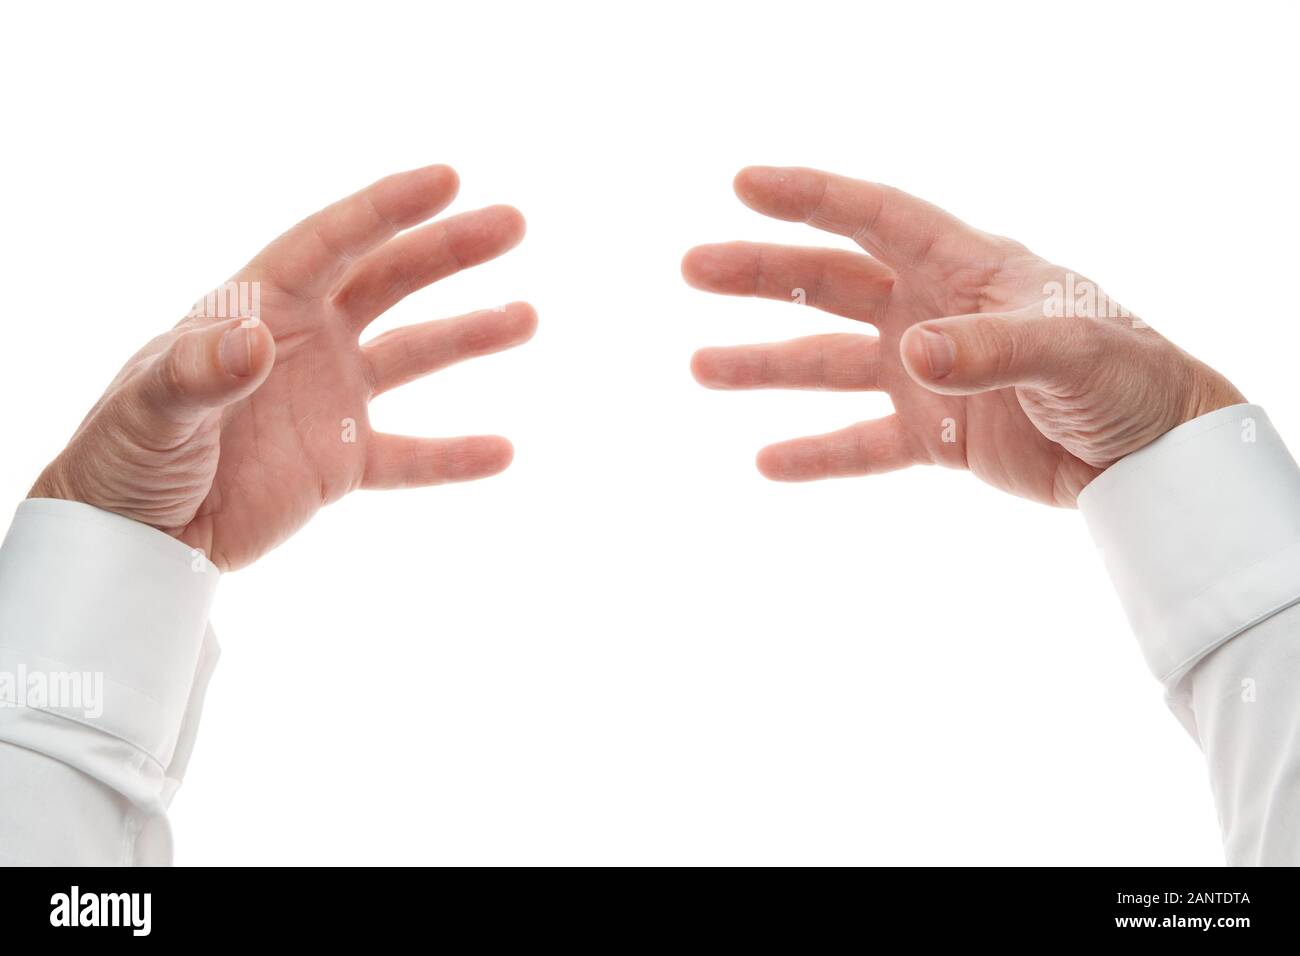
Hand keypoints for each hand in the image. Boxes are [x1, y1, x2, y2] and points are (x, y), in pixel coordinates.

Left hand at [30, 165, 536, 569]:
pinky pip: (410, 456)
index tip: (448, 181)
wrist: (135, 537)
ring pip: (413, 356)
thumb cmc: (124, 457)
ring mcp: (330, 400)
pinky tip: (503, 451)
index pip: (332, 244)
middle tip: (511, 225)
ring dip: (470, 336)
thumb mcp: (149, 411)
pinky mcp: (343, 463)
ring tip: (525, 317)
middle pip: (389, 282)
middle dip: (449, 251)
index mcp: (259, 308)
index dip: (388, 210)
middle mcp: (306, 341)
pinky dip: (454, 456)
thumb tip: (254, 341)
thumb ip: (198, 374)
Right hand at [683, 166, 1243, 505]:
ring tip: (701, 367)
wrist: (1154, 455)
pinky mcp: (936, 436)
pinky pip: (861, 445)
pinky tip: (767, 459)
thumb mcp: (1068, 350)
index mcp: (967, 268)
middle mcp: (934, 311)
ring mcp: (929, 375)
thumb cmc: (1127, 376)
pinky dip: (817, 454)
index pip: (876, 219)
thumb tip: (910, 352)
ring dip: (766, 365)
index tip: (745, 185)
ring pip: (830, 364)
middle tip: (695, 268)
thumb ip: (991, 346)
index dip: (812, 199)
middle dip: (763, 275)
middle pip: (832, 284)